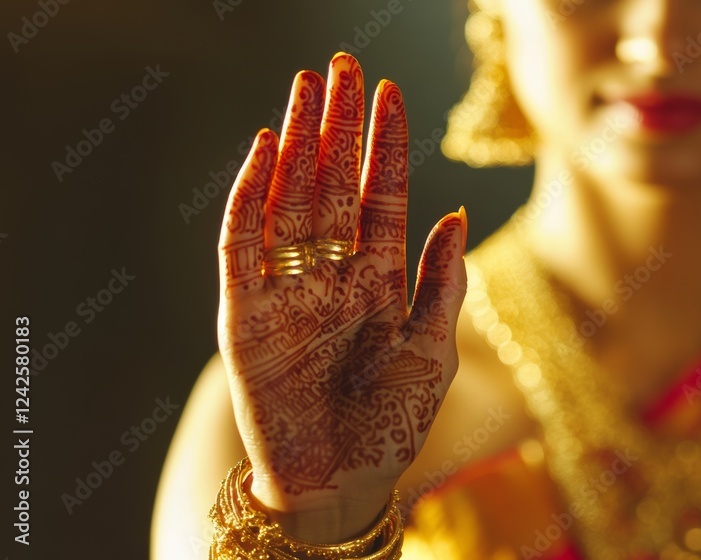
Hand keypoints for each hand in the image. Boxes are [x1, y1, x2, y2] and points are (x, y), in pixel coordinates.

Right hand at [216, 52, 466, 536]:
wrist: (339, 484)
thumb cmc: (391, 426)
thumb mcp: (432, 353)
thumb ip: (443, 285)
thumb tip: (458, 214)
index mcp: (378, 279)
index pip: (380, 195)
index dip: (384, 145)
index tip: (390, 92)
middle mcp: (331, 274)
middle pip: (332, 184)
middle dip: (337, 126)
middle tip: (340, 66)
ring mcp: (286, 289)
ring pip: (288, 199)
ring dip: (294, 144)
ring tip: (303, 90)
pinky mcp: (243, 313)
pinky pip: (242, 244)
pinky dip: (248, 197)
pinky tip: (262, 150)